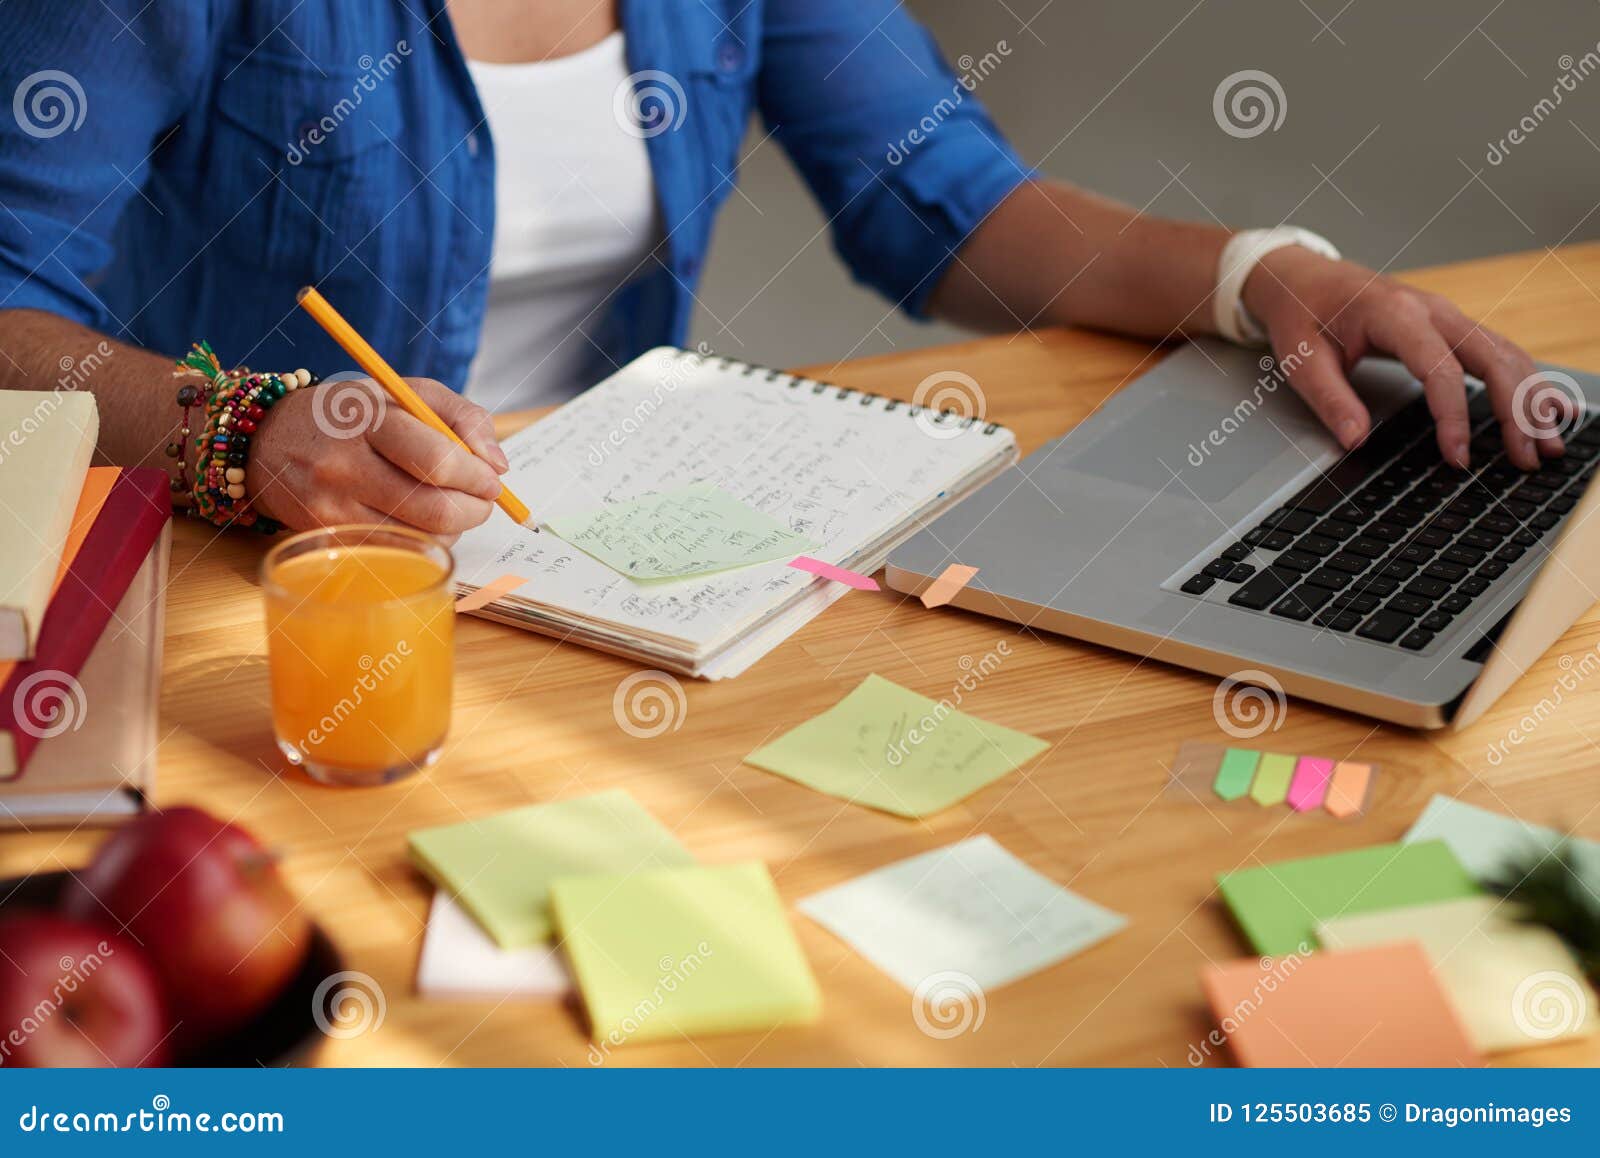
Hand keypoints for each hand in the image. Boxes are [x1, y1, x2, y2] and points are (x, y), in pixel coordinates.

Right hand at [245, 376, 509, 538]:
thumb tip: (497, 464)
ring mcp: (331, 505)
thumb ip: (463, 417)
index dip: (476, 478)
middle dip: (473, 511)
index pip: (437, 460)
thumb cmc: (352, 414)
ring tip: (449, 507)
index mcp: (369, 418)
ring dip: (451, 530)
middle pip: (432, 509)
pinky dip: (421, 542)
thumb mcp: (406, 392)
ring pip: (418, 538)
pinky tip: (420, 521)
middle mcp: (344, 464)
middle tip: (481, 502)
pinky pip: (394, 551)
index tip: (492, 481)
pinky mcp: (326, 535)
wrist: (268, 439)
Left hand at [1240, 245, 1563, 469]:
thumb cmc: (1303, 313)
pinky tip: (1546, 408)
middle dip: (1516, 410)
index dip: (1453, 416)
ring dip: (1531, 398)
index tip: (1457, 457)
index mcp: (1394, 314)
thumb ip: (1329, 399)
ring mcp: (1447, 315)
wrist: (1305, 278)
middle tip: (1527, 457)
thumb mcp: (1301, 359)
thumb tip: (1354, 441)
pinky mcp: (1451, 326)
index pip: (1439, 369)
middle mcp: (1433, 310)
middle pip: (1492, 358)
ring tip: (1549, 443)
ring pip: (1506, 354)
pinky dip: (1526, 380)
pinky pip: (1499, 352)